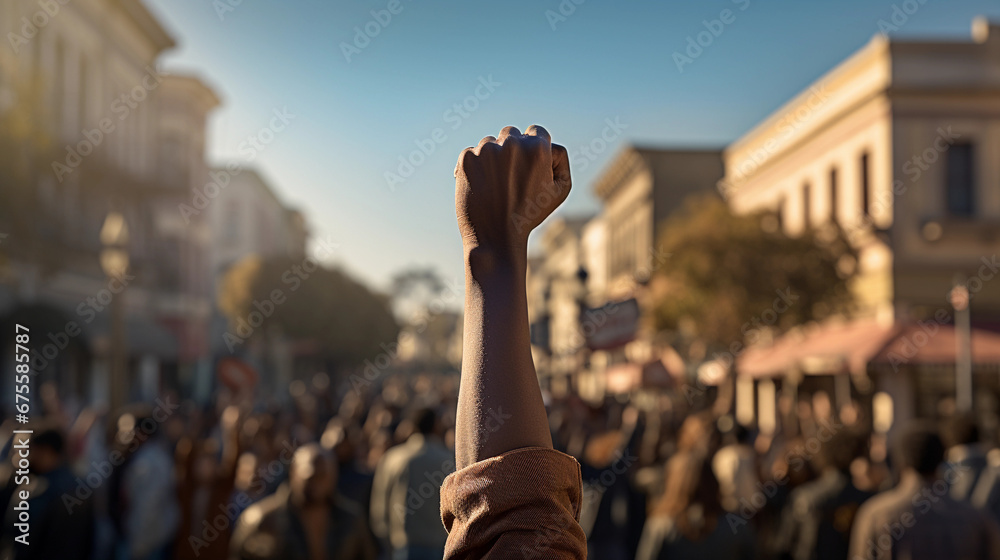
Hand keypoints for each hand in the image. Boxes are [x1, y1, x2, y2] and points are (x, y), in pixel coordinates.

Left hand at [455, 125, 570, 253]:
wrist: (495, 236)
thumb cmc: (530, 214)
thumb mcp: (561, 190)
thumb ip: (560, 160)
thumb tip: (548, 145)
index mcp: (537, 148)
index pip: (536, 131)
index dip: (534, 148)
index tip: (528, 165)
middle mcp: (511, 143)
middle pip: (512, 135)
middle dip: (513, 151)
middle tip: (511, 178)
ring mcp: (486, 149)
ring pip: (490, 143)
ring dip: (493, 158)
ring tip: (495, 185)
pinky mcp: (466, 159)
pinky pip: (472, 153)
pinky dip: (475, 166)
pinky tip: (481, 186)